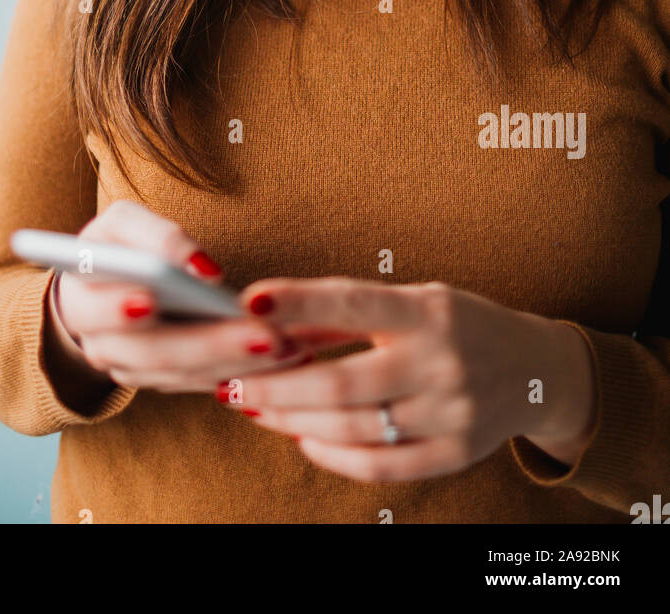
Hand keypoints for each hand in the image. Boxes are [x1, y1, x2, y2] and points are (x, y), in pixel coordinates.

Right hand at [45, 201, 311, 398]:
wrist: (105, 289)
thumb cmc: (121, 246)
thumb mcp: (124, 223)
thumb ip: (156, 235)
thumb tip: (200, 267)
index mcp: (80, 298)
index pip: (95, 308)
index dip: (119, 308)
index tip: (151, 302)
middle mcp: (98, 345)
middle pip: (153, 351)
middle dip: (211, 344)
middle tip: (263, 335)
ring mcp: (130, 371)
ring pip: (183, 374)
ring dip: (237, 363)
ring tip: (287, 345)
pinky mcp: (162, 381)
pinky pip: (201, 384)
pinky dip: (241, 373)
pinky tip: (282, 359)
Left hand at [217, 277, 597, 481]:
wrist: (537, 369)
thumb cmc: (456, 325)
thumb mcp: (412, 301)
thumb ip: (345, 316)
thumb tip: (270, 319)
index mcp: (428, 310)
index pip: (354, 304)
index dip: (301, 301)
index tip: (250, 301)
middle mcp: (442, 361)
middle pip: (343, 383)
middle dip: (277, 386)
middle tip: (230, 382)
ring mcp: (452, 413)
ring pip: (355, 428)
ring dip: (294, 421)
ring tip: (256, 407)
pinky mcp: (457, 454)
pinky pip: (382, 466)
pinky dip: (334, 456)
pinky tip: (303, 439)